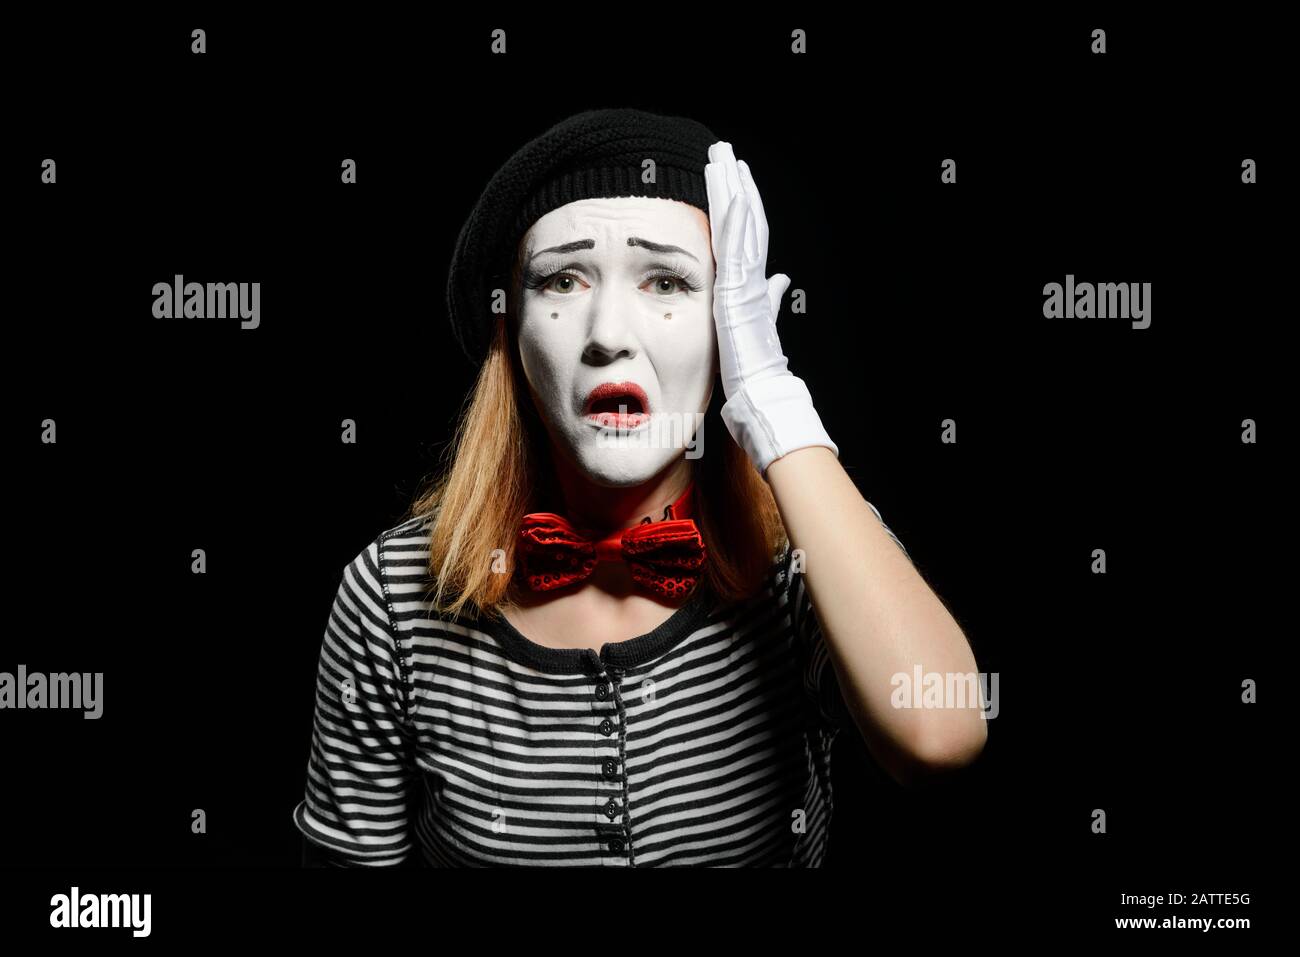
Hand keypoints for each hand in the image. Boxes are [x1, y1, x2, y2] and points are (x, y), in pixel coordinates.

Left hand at [704, 142, 837, 474]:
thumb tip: (781, 281)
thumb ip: (769, 299)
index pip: (745, 235)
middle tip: (726, 152)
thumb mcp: (756, 326)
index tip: (734, 176)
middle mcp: (752, 277)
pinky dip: (738, 221)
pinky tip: (735, 195)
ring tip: (725, 159)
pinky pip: (738, 249)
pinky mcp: (739, 293)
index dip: (742, 204)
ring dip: (733, 190)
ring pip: (741, 227)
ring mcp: (747, 283)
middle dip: (736, 185)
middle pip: (745, 221)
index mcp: (751, 285)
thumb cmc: (754, 370)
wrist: (763, 394)